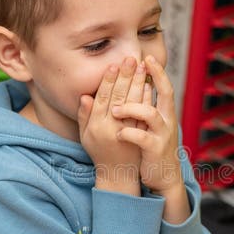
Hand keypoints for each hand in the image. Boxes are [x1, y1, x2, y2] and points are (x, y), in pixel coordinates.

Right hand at [78, 57, 148, 194]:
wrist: (118, 174)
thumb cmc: (99, 153)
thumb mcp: (85, 136)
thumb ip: (84, 116)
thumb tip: (84, 96)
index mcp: (96, 126)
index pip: (102, 98)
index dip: (108, 81)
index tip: (114, 65)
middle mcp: (111, 129)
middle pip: (119, 97)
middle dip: (126, 77)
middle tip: (131, 59)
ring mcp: (127, 133)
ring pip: (133, 104)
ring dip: (138, 83)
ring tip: (143, 67)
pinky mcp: (140, 136)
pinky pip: (144, 114)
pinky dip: (147, 99)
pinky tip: (149, 85)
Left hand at [110, 56, 190, 222]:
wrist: (163, 178)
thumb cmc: (152, 151)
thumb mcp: (148, 128)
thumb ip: (143, 110)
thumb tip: (138, 88)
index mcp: (164, 114)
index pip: (164, 88)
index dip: (158, 72)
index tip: (147, 57)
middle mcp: (167, 121)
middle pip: (166, 93)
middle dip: (154, 77)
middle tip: (138, 63)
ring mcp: (163, 135)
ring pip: (151, 115)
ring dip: (132, 108)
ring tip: (114, 109)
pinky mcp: (155, 150)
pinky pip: (143, 138)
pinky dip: (130, 133)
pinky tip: (119, 132)